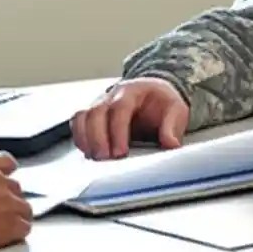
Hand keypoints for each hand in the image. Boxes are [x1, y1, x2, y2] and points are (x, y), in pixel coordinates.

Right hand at [0, 152, 32, 251]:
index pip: (4, 161)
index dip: (5, 171)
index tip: (3, 178)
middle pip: (15, 187)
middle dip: (9, 197)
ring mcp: (7, 202)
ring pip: (24, 208)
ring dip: (17, 215)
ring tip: (7, 225)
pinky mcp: (11, 224)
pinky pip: (24, 228)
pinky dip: (19, 232)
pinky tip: (10, 237)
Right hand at [70, 77, 188, 159]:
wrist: (152, 94)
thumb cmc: (161, 102)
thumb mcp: (175, 109)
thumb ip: (172, 126)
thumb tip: (171, 144)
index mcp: (131, 91)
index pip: (119, 108)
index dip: (117, 131)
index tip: (120, 152)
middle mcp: (110, 96)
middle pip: (95, 113)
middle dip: (98, 138)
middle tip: (105, 160)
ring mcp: (98, 104)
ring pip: (82, 117)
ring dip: (86, 139)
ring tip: (95, 159)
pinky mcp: (92, 116)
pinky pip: (77, 124)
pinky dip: (80, 139)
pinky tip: (88, 153)